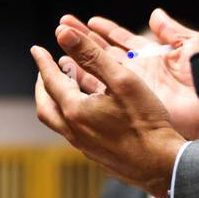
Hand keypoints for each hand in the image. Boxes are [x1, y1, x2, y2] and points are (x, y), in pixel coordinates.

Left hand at [32, 26, 184, 197]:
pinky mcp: (96, 155)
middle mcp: (73, 131)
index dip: (43, 62)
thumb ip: (92, 55)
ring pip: (58, 120)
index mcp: (75, 110)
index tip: (37, 50)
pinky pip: (73, 131)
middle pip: (45, 105)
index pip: (50, 81)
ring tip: (67, 87)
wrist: (161, 163)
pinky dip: (71, 114)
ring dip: (56, 100)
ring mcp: (83, 146)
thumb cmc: (145, 121)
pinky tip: (88, 111)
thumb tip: (63, 34)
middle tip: (46, 71)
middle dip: (42, 85)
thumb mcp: (122, 80)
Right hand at [57, 7, 198, 141]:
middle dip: (83, 39)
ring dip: (79, 59)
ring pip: (99, 70)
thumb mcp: (194, 46)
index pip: (123, 39)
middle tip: (62, 26)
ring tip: (58, 47)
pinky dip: (84, 81)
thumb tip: (156, 13)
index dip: (105, 30)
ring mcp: (133, 88)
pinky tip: (69, 72)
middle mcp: (139, 71)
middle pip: (105, 52)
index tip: (86, 21)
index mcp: (154, 56)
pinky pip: (102, 90)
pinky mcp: (130, 103)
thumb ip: (172, 31)